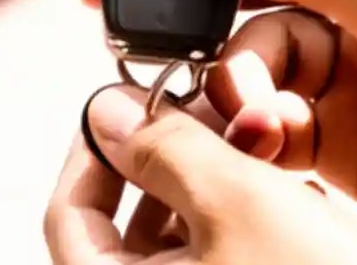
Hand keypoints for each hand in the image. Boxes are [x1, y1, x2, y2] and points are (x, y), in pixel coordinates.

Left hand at [45, 85, 356, 263]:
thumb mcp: (239, 206)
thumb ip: (164, 150)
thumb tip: (108, 112)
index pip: (68, 213)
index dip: (89, 151)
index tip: (122, 106)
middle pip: (127, 222)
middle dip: (167, 161)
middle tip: (202, 116)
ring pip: (183, 237)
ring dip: (213, 184)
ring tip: (254, 146)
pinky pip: (230, 257)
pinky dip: (248, 218)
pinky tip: (287, 192)